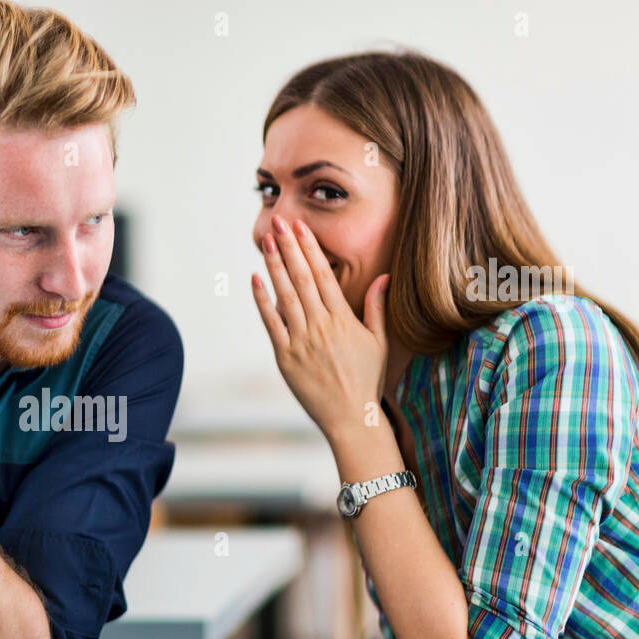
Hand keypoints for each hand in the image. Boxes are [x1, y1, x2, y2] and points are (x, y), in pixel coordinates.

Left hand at [251, 216, 389, 442]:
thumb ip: (376, 307)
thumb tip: (383, 276)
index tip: (301, 227)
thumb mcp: (379, 341)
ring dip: (274, 266)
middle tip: (278, 221)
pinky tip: (255, 279)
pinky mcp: (285, 357)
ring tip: (266, 241)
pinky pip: (271, 323)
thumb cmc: (366, 378)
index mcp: (343, 319)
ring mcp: (302, 341)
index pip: (324, 275)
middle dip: (289, 247)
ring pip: (285, 295)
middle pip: (302, 278)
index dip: (310, 248)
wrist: (351, 416)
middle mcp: (321, 326)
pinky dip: (262, 300)